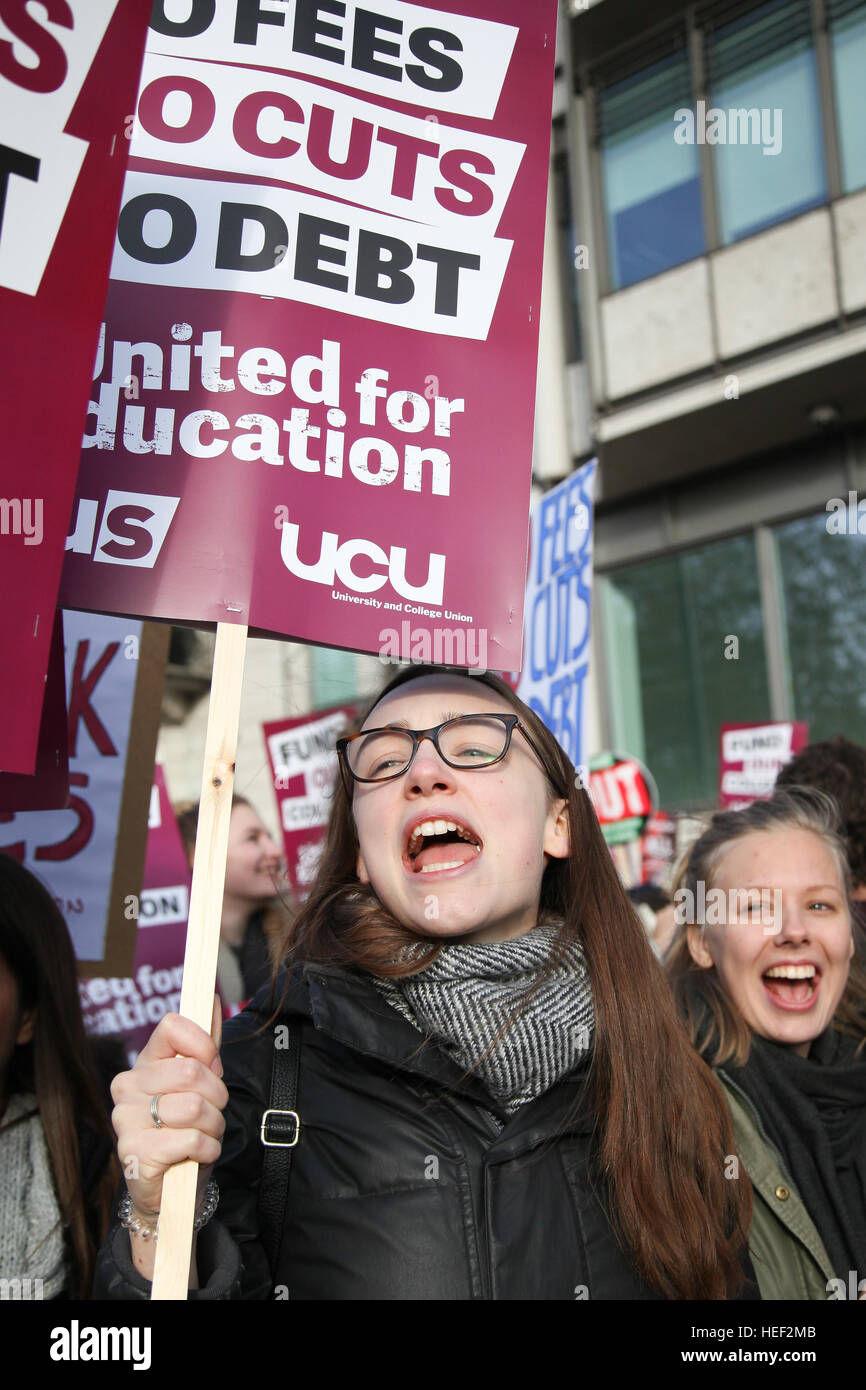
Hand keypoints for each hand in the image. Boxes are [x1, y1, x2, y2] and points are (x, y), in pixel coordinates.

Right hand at [110, 997, 227, 1221]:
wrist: (170, 1188)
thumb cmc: (185, 1130)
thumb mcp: (200, 1086)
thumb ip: (205, 1044)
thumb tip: (210, 998)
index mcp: (144, 1063)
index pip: (172, 1026)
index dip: (202, 1044)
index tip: (212, 1063)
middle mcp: (127, 1086)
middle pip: (191, 1071)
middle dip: (217, 1097)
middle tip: (211, 1113)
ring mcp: (125, 1119)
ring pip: (195, 1107)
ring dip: (214, 1126)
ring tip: (203, 1135)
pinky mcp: (133, 1152)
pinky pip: (191, 1140)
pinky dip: (206, 1149)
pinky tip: (195, 1155)